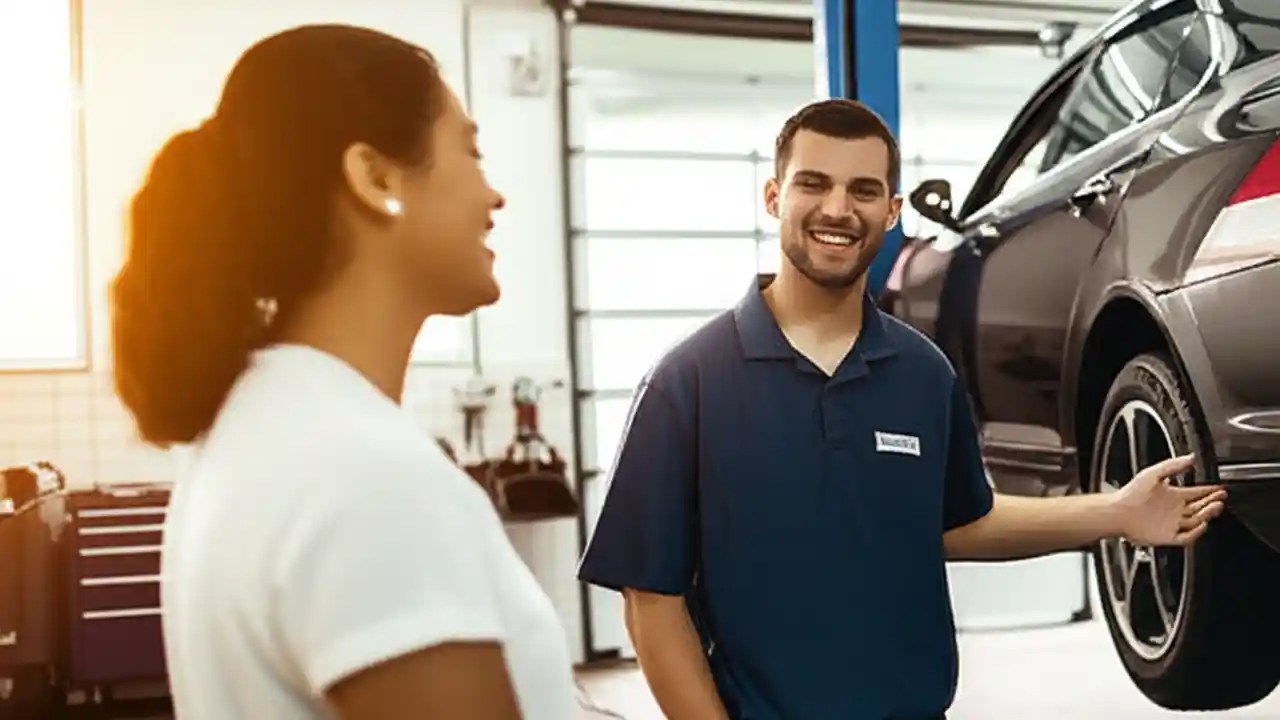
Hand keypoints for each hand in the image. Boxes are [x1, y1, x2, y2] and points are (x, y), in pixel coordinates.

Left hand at [1112, 453, 1226, 546]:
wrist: (1117, 511)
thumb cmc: (1131, 493)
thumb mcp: (1153, 473)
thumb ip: (1173, 466)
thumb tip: (1190, 457)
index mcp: (1172, 495)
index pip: (1197, 494)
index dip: (1209, 492)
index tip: (1220, 489)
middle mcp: (1174, 510)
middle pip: (1200, 508)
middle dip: (1212, 502)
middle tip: (1221, 497)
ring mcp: (1171, 524)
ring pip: (1196, 521)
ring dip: (1207, 515)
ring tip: (1216, 506)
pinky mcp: (1167, 537)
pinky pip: (1186, 537)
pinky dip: (1196, 533)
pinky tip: (1201, 525)